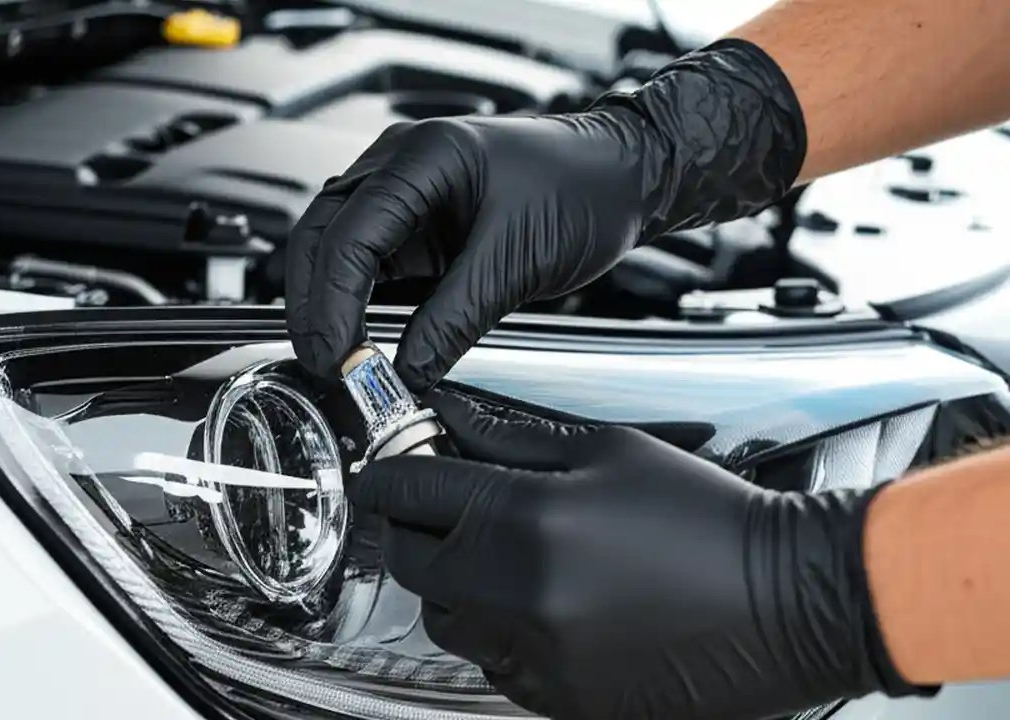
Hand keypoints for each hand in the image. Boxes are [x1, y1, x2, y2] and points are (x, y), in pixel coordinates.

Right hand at [285, 113, 644, 388]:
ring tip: (336, 357)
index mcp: (423, 158)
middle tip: (323, 362)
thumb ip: (454, 320)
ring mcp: (404, 193)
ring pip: (335, 246)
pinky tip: (360, 336)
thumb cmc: (582, 189)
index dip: (332, 302)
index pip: (349, 233)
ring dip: (327, 302)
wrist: (620, 180)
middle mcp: (401, 166)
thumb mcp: (517, 260)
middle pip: (322, 233)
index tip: (336, 355)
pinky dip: (356, 300)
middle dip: (313, 302)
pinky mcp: (417, 223)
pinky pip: (368, 262)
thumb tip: (406, 371)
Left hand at [348, 390, 915, 718]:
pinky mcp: (556, 699)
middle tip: (446, 507)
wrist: (786, 603)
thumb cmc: (708, 521)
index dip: (388, 472)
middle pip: (411, 559)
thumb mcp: (609, 449)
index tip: (385, 470)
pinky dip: (496, 632)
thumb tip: (451, 424)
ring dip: (454, 582)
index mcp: (524, 518)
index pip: (409, 490)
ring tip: (505, 556)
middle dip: (417, 526)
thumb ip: (513, 438)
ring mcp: (532, 655)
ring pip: (444, 618)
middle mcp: (514, 595)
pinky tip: (542, 605)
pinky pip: (488, 663)